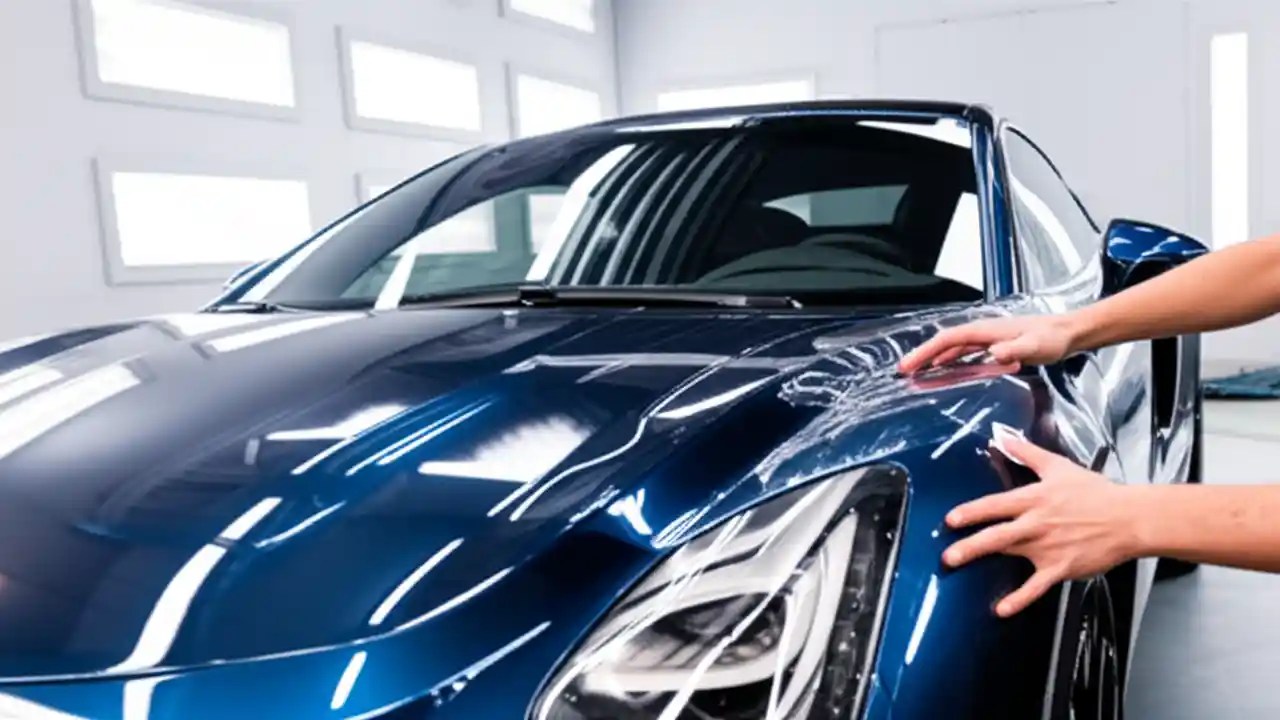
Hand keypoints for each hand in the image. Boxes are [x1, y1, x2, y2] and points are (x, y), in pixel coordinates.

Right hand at [899, 314, 1078, 373]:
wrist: (1068, 333)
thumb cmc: (1052, 338)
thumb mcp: (1035, 345)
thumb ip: (1015, 349)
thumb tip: (993, 353)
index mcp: (985, 330)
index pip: (947, 339)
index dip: (925, 351)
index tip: (908, 365)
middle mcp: (982, 332)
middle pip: (944, 343)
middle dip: (922, 355)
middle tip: (903, 372)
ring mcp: (986, 339)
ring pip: (951, 348)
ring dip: (933, 359)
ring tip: (916, 374)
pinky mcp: (993, 346)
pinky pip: (963, 353)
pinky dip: (949, 361)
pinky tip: (944, 371)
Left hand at [942, 437, 1141, 616]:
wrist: (1129, 518)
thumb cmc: (1096, 493)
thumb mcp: (1058, 466)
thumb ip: (1027, 452)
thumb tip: (1003, 437)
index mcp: (1034, 498)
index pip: (995, 505)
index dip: (971, 512)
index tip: (950, 519)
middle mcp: (1036, 523)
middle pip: (996, 534)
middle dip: (969, 544)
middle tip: (947, 555)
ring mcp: (1048, 547)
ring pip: (1009, 554)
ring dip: (982, 561)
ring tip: (956, 570)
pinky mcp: (1060, 567)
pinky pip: (1035, 587)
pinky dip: (1018, 599)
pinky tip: (1001, 609)